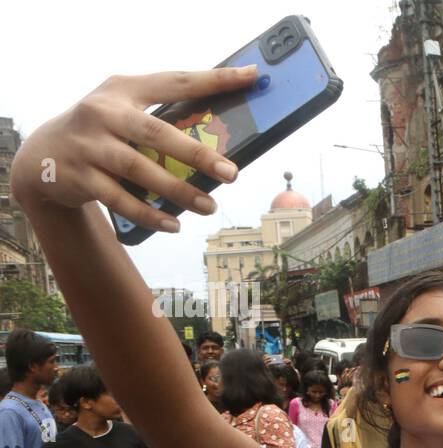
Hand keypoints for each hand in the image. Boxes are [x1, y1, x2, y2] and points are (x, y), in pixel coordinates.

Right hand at [10, 68, 259, 230]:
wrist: (42, 155)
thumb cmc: (101, 132)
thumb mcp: (124, 111)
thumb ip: (163, 117)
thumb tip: (222, 140)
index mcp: (123, 89)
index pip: (175, 81)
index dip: (214, 80)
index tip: (250, 77)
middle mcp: (103, 112)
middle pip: (156, 132)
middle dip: (196, 154)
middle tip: (231, 173)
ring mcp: (89, 144)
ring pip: (139, 169)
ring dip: (178, 192)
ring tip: (209, 206)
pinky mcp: (79, 176)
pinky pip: (120, 199)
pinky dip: (149, 214)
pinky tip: (173, 224)